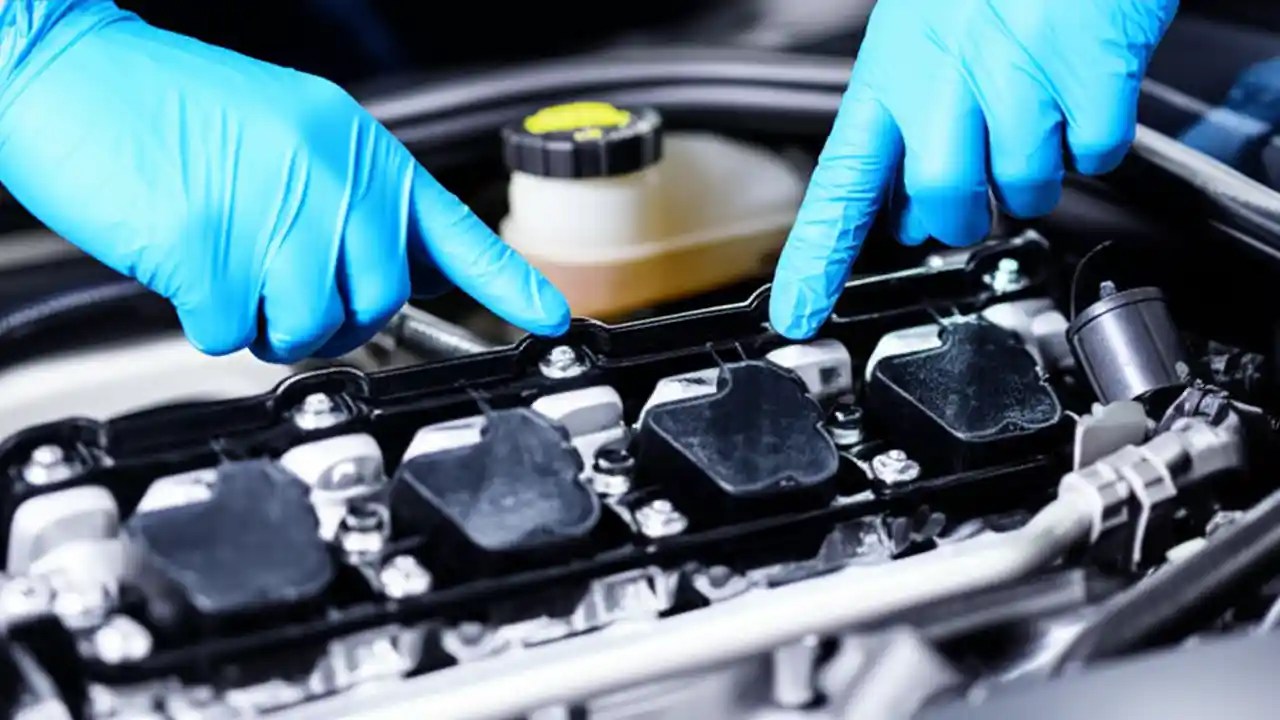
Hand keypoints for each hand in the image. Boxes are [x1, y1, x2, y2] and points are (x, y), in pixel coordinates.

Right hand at [0, 0, 568, 361]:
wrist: (63, 66)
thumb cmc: (160, 105)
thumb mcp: (280, 138)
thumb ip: (335, 203)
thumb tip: (367, 280)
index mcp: (353, 146)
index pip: (450, 227)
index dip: (507, 280)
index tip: (549, 315)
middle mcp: (327, 173)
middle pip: (376, 302)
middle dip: (331, 318)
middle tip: (278, 287)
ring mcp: (271, 210)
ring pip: (308, 328)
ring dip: (264, 323)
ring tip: (226, 270)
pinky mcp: (209, 248)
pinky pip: (229, 331)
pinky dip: (203, 317)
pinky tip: (184, 266)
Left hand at [769, 0, 1178, 338]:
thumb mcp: (922, 37)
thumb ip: (909, 124)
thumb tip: (910, 212)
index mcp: (892, 71)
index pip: (841, 183)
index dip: (818, 256)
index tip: (801, 313)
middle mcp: (945, 78)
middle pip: (942, 203)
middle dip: (965, 212)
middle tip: (981, 176)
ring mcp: (1017, 78)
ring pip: (1024, 190)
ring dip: (1036, 174)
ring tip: (1038, 112)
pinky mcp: (1088, 77)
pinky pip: (1094, 156)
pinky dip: (1094, 139)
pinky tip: (1080, 92)